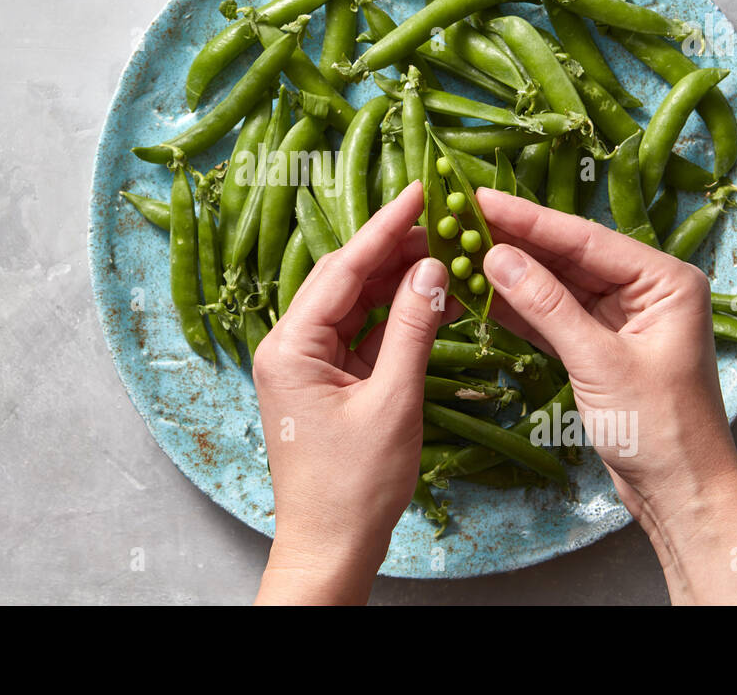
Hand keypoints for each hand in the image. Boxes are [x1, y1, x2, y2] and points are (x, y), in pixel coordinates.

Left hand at [251, 182, 450, 604]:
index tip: (418, 190)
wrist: (331, 546)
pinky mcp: (327, 382)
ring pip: (357, 304)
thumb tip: (433, 269)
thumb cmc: (353, 485)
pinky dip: (397, 318)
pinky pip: (364, 334)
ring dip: (399, 282)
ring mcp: (307, 364)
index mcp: (290, 345)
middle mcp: (290, 346)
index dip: (385, 227)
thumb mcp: (392, 402)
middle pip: (345, 279)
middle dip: (394, 249)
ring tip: (447, 254)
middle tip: (444, 221)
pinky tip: (433, 300)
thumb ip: (413, 330)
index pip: (342, 269)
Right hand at [475, 189, 736, 604]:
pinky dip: (520, 309)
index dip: (529, 219)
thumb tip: (495, 257)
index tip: (480, 199)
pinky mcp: (602, 346)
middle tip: (460, 219)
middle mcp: (647, 290)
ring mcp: (624, 318)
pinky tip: (481, 294)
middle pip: (570, 256)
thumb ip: (546, 305)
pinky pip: (555, 316)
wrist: (682, 494)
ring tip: (459, 250)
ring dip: (512, 274)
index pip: (585, 239)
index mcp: (665, 281)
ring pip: (558, 285)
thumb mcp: (598, 362)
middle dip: (516, 242)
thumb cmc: (659, 429)